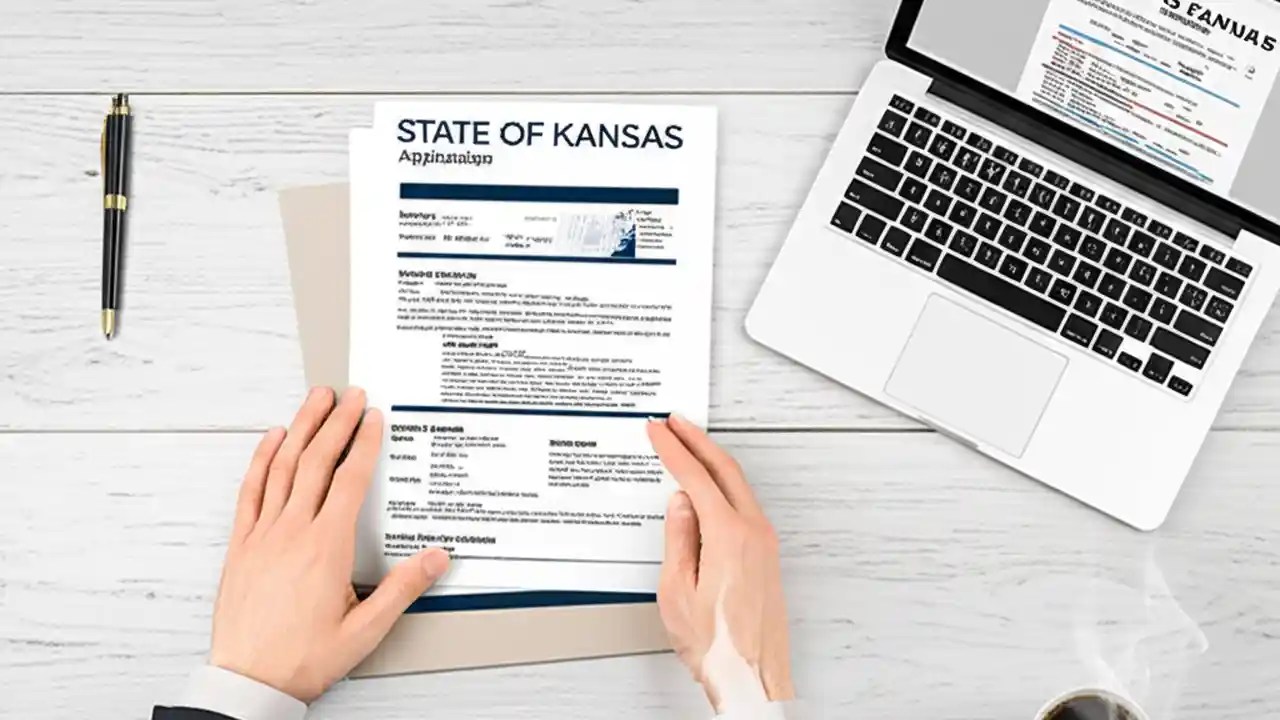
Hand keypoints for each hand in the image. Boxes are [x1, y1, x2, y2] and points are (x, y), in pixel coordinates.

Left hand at [210, 387, 449, 702]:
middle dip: (336, 422)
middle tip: (349, 394)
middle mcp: (292, 533)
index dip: (364, 443)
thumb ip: (402, 589)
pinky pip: (251, 491)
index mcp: (326, 548)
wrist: (248, 681)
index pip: (350, 480)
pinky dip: (262, 460)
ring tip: (314, 401)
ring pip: (283, 467)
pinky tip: (271, 440)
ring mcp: (262, 536)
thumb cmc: (301, 659)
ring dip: (301, 428)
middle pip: (317, 462)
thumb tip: (435, 558)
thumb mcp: (365, 631)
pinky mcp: (241, 546)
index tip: (373, 418)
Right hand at [647, 415, 793, 711]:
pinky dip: (723, 485)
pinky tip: (708, 488)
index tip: (658, 430)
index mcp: (728, 535)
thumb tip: (678, 503)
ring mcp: (765, 542)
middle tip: (675, 422)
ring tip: (688, 446)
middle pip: (724, 469)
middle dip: (697, 440)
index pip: (695, 477)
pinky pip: (744, 505)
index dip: (673, 449)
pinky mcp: (767, 555)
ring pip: (737, 484)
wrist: (752, 677)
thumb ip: (678, 539)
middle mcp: (753, 532)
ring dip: (712, 460)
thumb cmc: (717, 645)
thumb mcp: (677, 591)